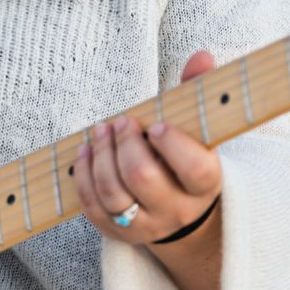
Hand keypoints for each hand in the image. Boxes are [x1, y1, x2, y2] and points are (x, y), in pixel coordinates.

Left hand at [73, 51, 222, 248]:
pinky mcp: (120, 233)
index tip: (156, 124)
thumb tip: (201, 56)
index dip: (172, 145)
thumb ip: (198, 93)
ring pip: (115, 194)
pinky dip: (84, 178)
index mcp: (205, 182)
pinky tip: (85, 153)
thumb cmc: (186, 156)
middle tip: (120, 122)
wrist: (182, 210)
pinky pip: (94, 208)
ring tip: (100, 132)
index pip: (194, 168)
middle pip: (144, 179)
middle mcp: (178, 208)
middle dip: (125, 145)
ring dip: (101, 157)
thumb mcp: (198, 130)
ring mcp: (148, 225)